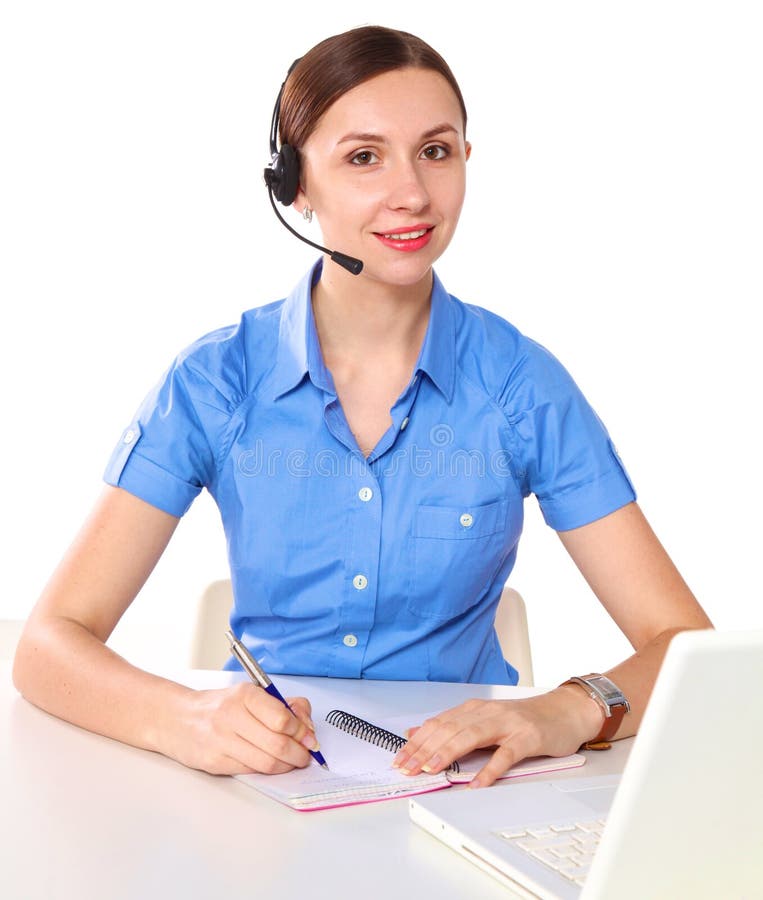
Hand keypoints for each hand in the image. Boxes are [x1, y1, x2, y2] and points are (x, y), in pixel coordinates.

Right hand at [166, 682, 319, 774]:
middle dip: (299, 754)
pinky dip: (267, 771)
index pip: (282, 719)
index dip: (302, 732)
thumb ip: (283, 705)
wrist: (177, 719)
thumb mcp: (251, 694)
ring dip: (286, 766)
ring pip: (266, 763)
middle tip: (306, 756)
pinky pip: (251, 771)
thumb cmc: (219, 706)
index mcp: (244, 695)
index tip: (310, 738)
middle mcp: (231, 716)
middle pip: (277, 744)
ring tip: (292, 762)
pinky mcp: (214, 762)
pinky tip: (271, 764)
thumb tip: (307, 727)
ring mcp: (221, 741)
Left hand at [392, 688, 602, 787]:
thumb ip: (453, 726)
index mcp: (474, 709)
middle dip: (425, 749)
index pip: (438, 724)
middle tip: (407, 768)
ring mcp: (507, 724)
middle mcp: (487, 712)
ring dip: (448, 753)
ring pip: (471, 736)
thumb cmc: (523, 720)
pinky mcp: (527, 737)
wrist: (564, 711)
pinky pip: (505, 755)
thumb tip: (416, 733)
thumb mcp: (484, 719)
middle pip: (449, 729)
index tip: (399, 759)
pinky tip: (476, 783)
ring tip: (431, 769)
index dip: (416, 742)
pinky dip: (489, 770)